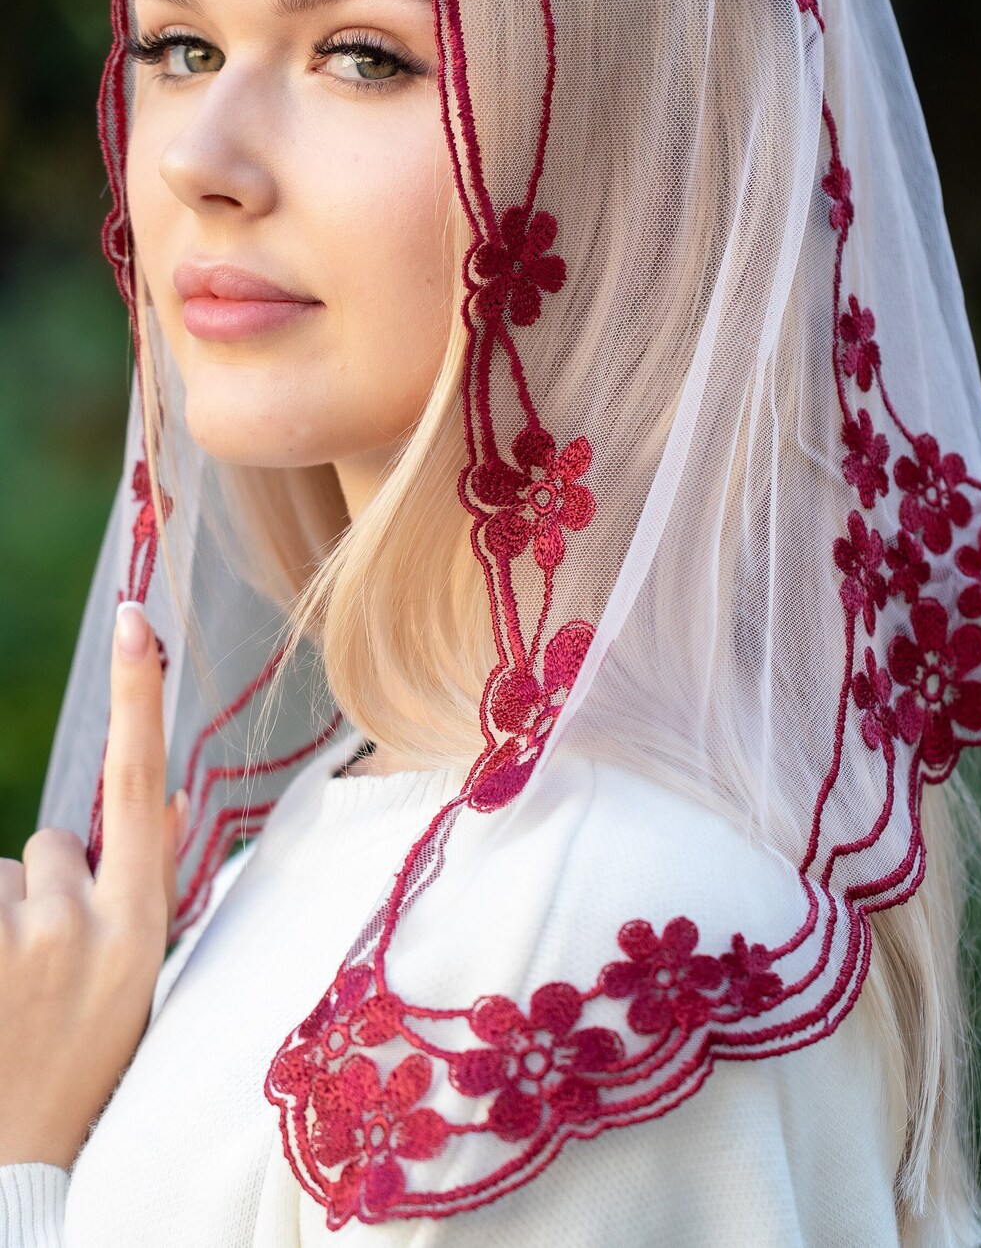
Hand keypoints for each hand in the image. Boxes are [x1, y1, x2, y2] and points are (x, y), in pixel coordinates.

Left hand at [0, 601, 188, 1168]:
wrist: (18, 1160)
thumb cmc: (86, 1062)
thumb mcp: (138, 978)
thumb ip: (143, 887)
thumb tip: (163, 801)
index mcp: (139, 925)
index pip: (142, 782)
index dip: (139, 696)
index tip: (134, 620)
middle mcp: (77, 923)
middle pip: (52, 844)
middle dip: (48, 888)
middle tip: (46, 975)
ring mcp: (12, 941)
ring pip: (4, 878)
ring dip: (3, 921)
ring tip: (11, 995)